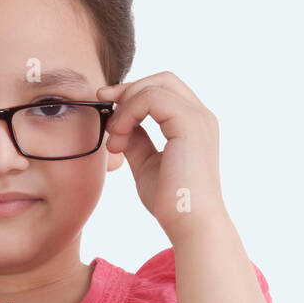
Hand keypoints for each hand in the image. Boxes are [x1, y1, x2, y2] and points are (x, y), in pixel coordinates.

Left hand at [96, 72, 225, 239]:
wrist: (189, 224)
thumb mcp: (146, 164)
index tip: (106, 104)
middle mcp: (201, 116)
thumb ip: (136, 141)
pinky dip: (129, 113)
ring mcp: (198, 117)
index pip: (164, 91)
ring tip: (114, 139)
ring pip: (154, 86)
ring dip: (125, 107)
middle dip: (128, 88)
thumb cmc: (171, 202)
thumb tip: (120, 125)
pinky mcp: (189, 123)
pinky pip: (151, 98)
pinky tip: (120, 139)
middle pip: (163, 79)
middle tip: (103, 101)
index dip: (133, 93)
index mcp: (194, 125)